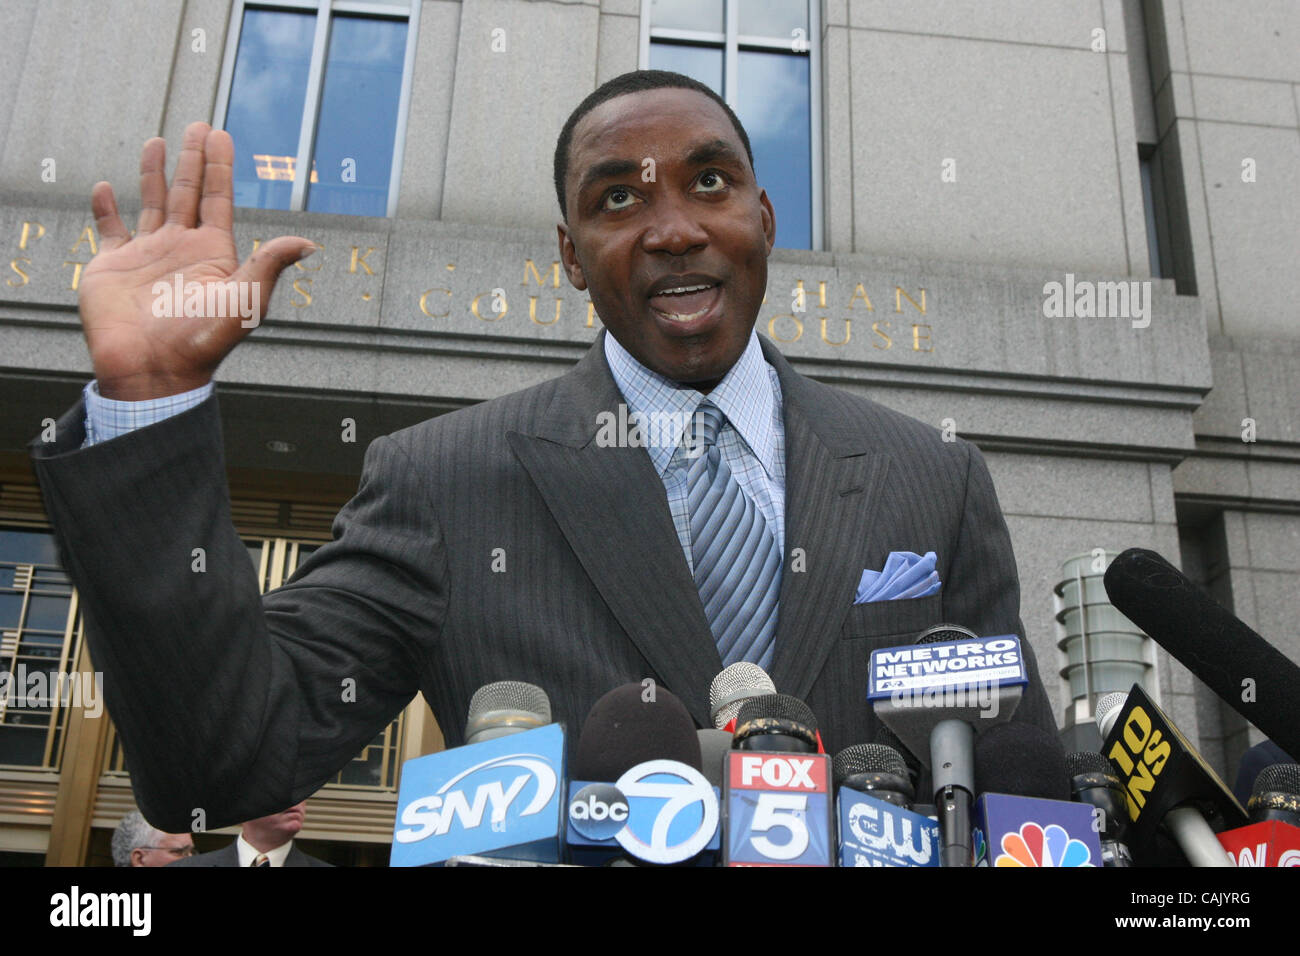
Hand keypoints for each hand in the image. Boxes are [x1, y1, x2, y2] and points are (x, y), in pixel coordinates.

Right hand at [80, 121, 315, 399]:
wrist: (154, 371)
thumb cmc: (202, 342)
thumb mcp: (245, 300)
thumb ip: (270, 264)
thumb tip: (310, 243)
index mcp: (213, 253)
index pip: (219, 199)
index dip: (220, 167)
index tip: (221, 136)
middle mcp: (182, 249)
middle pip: (189, 192)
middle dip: (194, 160)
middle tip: (199, 125)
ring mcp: (148, 255)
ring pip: (152, 203)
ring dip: (154, 173)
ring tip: (157, 141)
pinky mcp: (114, 266)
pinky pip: (110, 229)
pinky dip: (105, 209)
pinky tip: (105, 187)